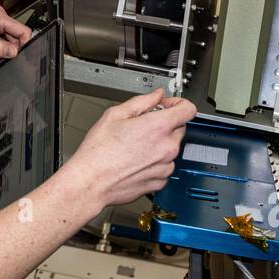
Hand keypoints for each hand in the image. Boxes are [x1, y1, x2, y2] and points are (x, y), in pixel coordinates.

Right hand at [64, 88, 195, 211]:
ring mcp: (165, 166)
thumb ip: (142, 101)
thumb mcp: (115, 114)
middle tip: (143, 125)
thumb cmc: (98, 152)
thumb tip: (156, 96)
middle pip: (179, 128)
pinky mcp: (160, 182)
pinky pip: (164, 166)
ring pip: (170, 148)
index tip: (167, 105)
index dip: (178, 103)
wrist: (91, 182)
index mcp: (158, 127)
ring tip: (135, 146)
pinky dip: (155, 162)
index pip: (188, 109)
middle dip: (164, 123)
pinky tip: (136, 160)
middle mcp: (167, 147)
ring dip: (159, 144)